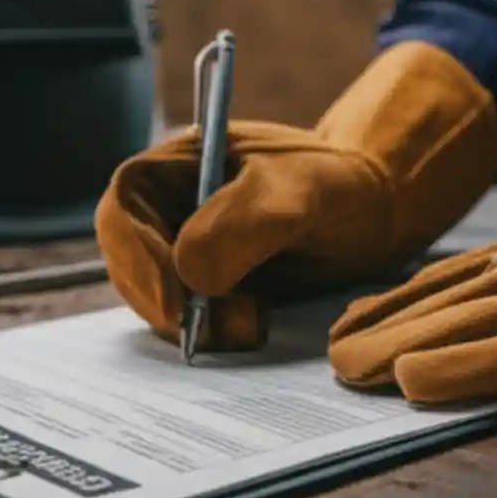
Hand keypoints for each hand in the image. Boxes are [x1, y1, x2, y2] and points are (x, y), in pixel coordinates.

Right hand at [94, 41, 496, 349]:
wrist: (373, 209)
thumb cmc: (337, 182)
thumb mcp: (300, 190)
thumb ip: (245, 223)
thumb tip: (191, 277)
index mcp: (175, 164)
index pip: (123, 208)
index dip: (135, 256)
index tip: (174, 301)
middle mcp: (167, 206)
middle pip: (129, 261)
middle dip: (164, 300)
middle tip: (216, 325)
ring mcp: (181, 248)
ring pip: (153, 297)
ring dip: (191, 323)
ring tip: (252, 319)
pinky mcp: (204, 285)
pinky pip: (183, 318)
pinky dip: (210, 332)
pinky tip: (253, 322)